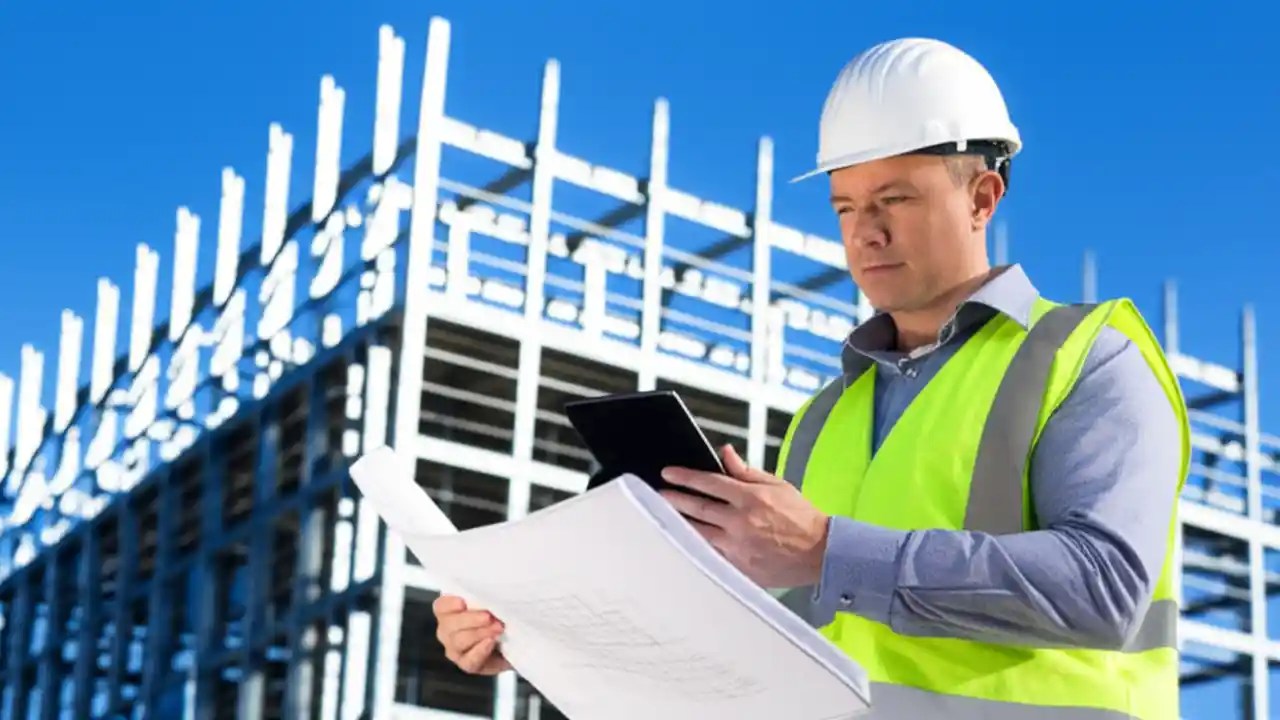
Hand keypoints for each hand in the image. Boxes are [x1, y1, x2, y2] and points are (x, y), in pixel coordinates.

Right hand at [433, 594, 512, 674]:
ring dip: (480, 633)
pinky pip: (469, 660)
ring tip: (497, 628)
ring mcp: (455, 649)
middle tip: (489, 616)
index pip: (441, 606)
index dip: (449, 604)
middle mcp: (448, 630)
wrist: (516, 641)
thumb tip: (488, 594)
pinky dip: (480, 650)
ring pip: (458, 642)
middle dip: (471, 619)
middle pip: (449, 624)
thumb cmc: (501, 616)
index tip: (462, 603)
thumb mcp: (494, 603)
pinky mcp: (467, 664)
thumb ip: (484, 599)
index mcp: (450, 611)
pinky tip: (491, 642)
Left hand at [659, 444, 829, 587]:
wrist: (820, 553)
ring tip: (663, 515)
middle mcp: (740, 522)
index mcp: (750, 498)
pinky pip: (710, 554)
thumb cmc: (800, 516)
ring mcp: (737, 547)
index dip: (685, 476)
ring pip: (698, 533)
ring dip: (679, 523)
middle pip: (698, 508)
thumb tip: (725, 453)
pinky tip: (683, 541)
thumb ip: (746, 471)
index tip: (668, 473)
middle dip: (674, 499)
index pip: (709, 482)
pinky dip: (696, 546)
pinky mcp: (738, 568)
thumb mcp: (777, 485)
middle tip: (657, 493)